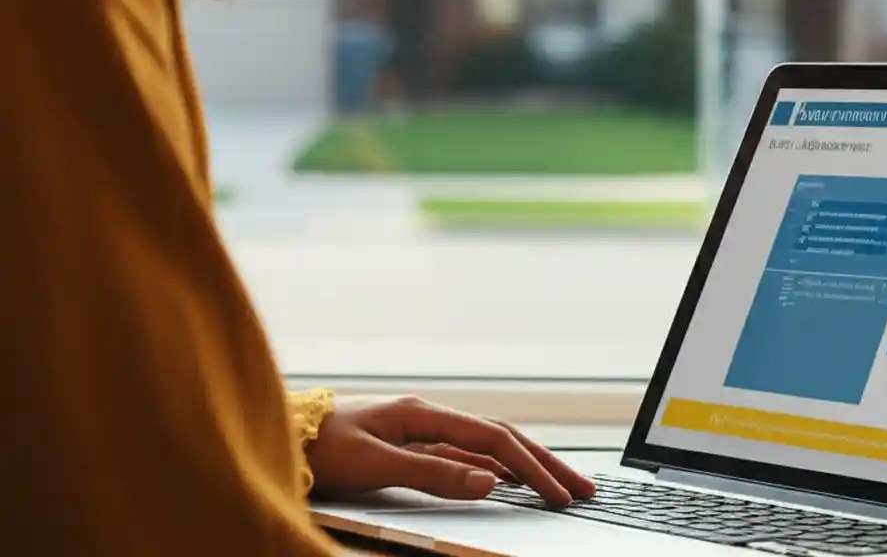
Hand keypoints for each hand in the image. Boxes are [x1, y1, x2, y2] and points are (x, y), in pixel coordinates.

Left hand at [304, 396, 594, 506]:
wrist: (283, 433)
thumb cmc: (320, 446)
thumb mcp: (374, 463)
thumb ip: (431, 472)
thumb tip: (487, 482)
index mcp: (426, 414)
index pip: (496, 440)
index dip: (533, 468)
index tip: (559, 494)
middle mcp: (431, 418)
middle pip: (503, 439)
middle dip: (546, 464)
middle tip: (582, 489)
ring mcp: (424, 432)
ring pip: (490, 449)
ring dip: (527, 467)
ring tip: (559, 486)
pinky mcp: (415, 447)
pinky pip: (469, 458)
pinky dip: (498, 471)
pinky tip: (511, 483)